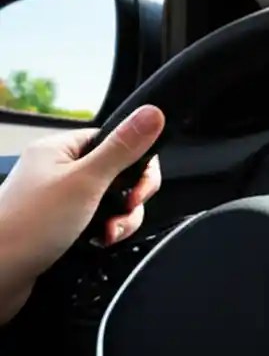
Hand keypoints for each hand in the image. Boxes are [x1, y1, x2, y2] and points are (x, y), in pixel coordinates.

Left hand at [0, 105, 164, 323]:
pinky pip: (97, 221)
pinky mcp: (59, 226)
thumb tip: (153, 112)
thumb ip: (123, 149)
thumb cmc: (29, 227)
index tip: (139, 188)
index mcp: (58, 149)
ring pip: (110, 201)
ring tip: (107, 235)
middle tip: (123, 213)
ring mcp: (58, 199)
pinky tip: (97, 243)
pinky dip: (104, 232)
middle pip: (117, 173)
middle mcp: (57, 170)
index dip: (136, 164)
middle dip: (129, 198)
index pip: (114, 141)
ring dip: (119, 220)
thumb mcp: (85, 182)